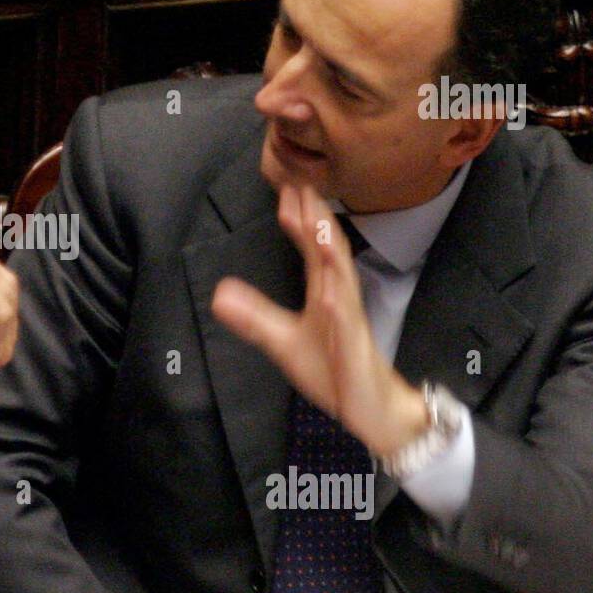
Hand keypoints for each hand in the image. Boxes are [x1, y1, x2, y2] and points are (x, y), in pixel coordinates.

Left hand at [210, 182, 427, 456]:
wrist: (372, 409)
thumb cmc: (334, 371)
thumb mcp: (283, 341)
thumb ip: (255, 316)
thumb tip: (219, 293)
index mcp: (325, 292)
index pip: (313, 247)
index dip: (300, 218)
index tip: (285, 188)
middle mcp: (340, 298)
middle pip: (329, 249)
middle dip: (316, 217)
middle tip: (300, 184)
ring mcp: (350, 321)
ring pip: (342, 277)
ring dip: (330, 247)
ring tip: (315, 219)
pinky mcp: (355, 348)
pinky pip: (348, 324)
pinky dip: (339, 305)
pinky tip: (328, 293)